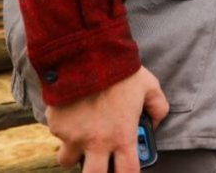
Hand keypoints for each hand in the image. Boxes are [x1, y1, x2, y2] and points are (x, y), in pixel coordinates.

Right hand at [47, 66, 168, 172]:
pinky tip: (73, 110)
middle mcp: (97, 142)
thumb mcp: (150, 86)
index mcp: (122, 136)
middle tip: (100, 164)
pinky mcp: (56, 126)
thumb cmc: (121, 71)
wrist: (87, 55)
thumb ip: (158, 107)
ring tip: (83, 136)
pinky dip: (65, 128)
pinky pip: (59, 134)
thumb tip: (156, 122)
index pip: (127, 172)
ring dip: (75, 153)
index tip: (127, 172)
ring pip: (68, 160)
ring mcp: (73, 136)